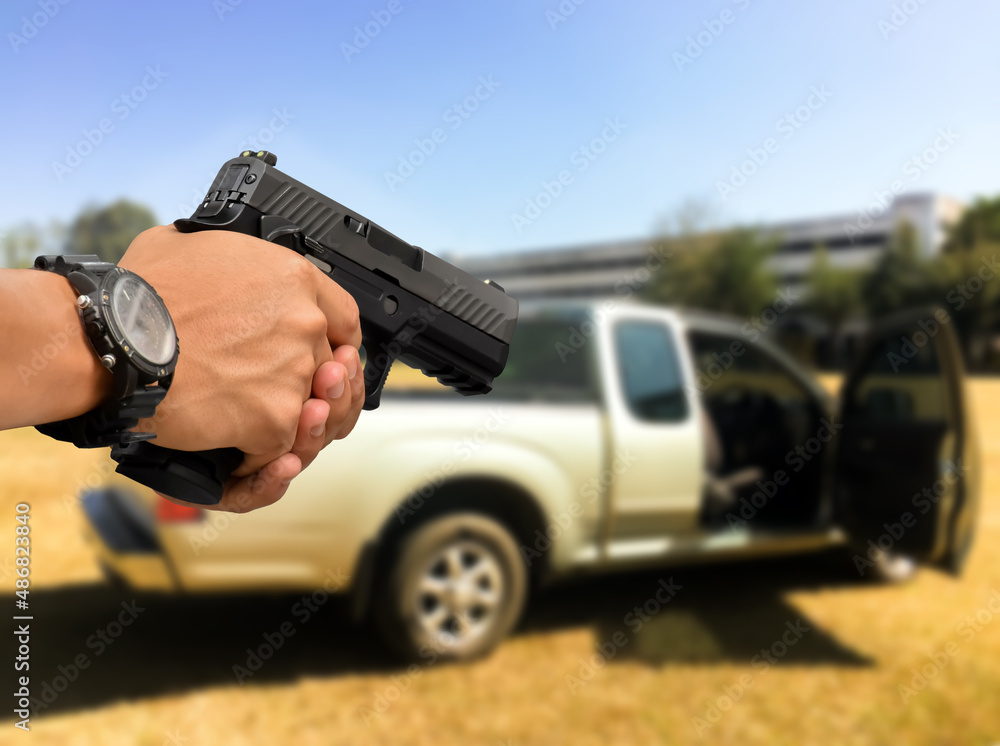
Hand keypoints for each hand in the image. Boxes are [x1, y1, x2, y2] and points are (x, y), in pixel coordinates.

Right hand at [120, 225, 364, 510]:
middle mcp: (305, 323)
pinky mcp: (275, 418)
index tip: (323, 356)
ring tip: (255, 425)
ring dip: (287, 424)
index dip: (335, 343)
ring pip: (310, 412)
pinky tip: (234, 447)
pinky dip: (258, 455)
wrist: (110, 341)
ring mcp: (294, 372)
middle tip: (273, 397)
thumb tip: (226, 264)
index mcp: (294, 278)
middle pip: (328, 368)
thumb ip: (232, 259)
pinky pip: (280, 447)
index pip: (344, 318)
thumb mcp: (191, 246)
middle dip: (306, 387)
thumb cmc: (137, 295)